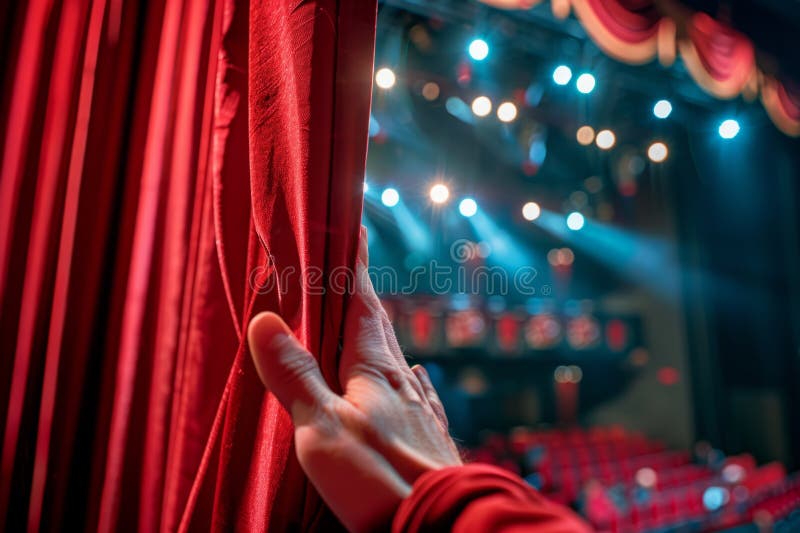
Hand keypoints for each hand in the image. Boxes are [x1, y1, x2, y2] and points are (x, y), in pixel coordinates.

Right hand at [247, 230, 460, 531]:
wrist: (445, 522)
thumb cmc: (381, 478)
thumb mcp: (323, 427)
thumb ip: (295, 375)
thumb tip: (266, 319)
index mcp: (376, 370)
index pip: (362, 304)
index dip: (356, 267)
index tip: (355, 229)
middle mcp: (403, 382)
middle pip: (379, 328)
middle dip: (362, 296)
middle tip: (352, 270)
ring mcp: (420, 410)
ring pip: (397, 359)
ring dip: (380, 335)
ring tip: (369, 322)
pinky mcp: (429, 438)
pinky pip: (415, 392)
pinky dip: (406, 375)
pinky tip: (418, 378)